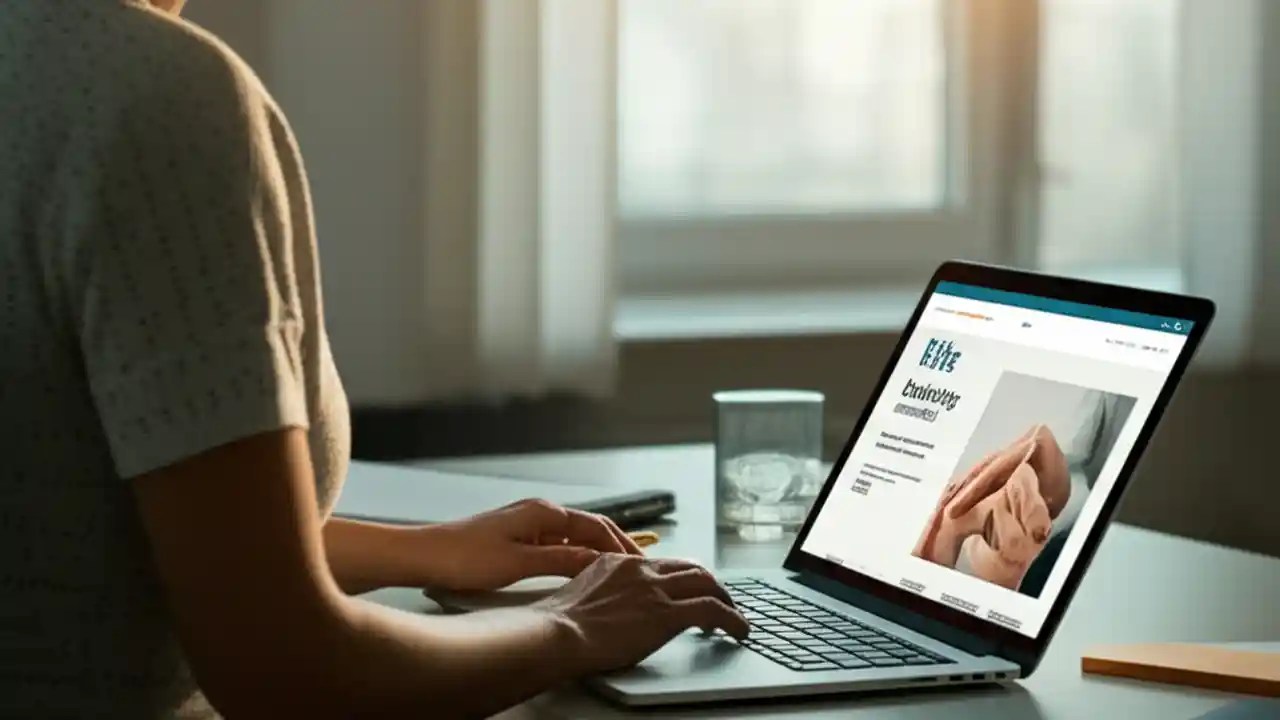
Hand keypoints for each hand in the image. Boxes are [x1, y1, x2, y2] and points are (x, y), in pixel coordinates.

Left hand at [413, 499, 643, 591]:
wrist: (423, 556)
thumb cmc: (465, 557)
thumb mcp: (520, 563)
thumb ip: (563, 560)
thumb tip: (601, 561)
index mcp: (544, 512)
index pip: (597, 526)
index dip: (622, 547)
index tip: (643, 566)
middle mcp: (539, 512)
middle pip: (589, 528)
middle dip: (616, 547)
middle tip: (641, 570)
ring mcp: (527, 524)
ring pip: (573, 537)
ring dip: (597, 553)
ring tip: (618, 575)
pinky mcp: (516, 538)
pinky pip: (557, 545)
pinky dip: (575, 557)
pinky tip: (581, 574)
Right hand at [535, 554, 749, 673]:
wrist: (556, 633)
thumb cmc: (558, 625)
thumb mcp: (579, 595)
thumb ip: (601, 594)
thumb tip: (609, 610)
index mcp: (618, 563)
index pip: (660, 565)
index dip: (679, 579)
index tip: (686, 591)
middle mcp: (641, 569)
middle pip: (689, 568)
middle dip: (708, 583)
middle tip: (718, 599)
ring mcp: (656, 589)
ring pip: (707, 583)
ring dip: (724, 599)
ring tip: (733, 615)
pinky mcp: (668, 613)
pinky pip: (713, 610)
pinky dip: (732, 619)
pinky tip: (739, 631)